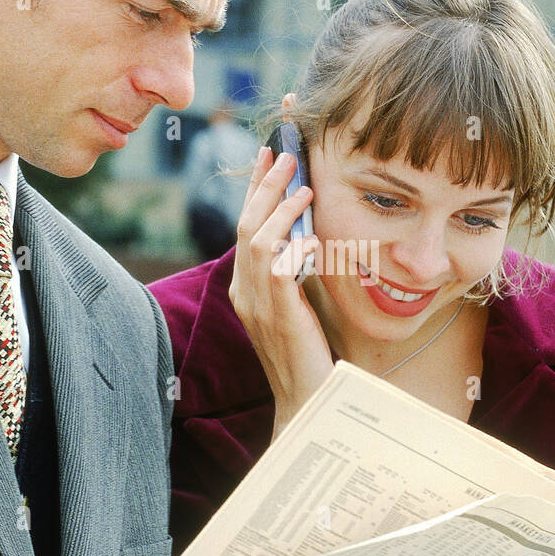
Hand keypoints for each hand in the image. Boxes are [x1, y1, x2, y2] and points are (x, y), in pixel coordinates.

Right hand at [229, 143, 334, 438]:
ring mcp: (256, 304)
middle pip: (246, 224)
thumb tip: (309, 234)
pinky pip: (278, 269)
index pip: (246, 226)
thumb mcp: (298, 305)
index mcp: (246, 287)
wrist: (308, 402)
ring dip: (280, 207)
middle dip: (265, 184)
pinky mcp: (277, 315)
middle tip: (284, 154)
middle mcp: (244, 291)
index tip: (269, 156)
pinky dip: (292, 244)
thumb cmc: (309, 354)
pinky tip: (310, 233)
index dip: (255, 188)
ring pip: (257, 239)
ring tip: (303, 184)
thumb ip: (295, 272)